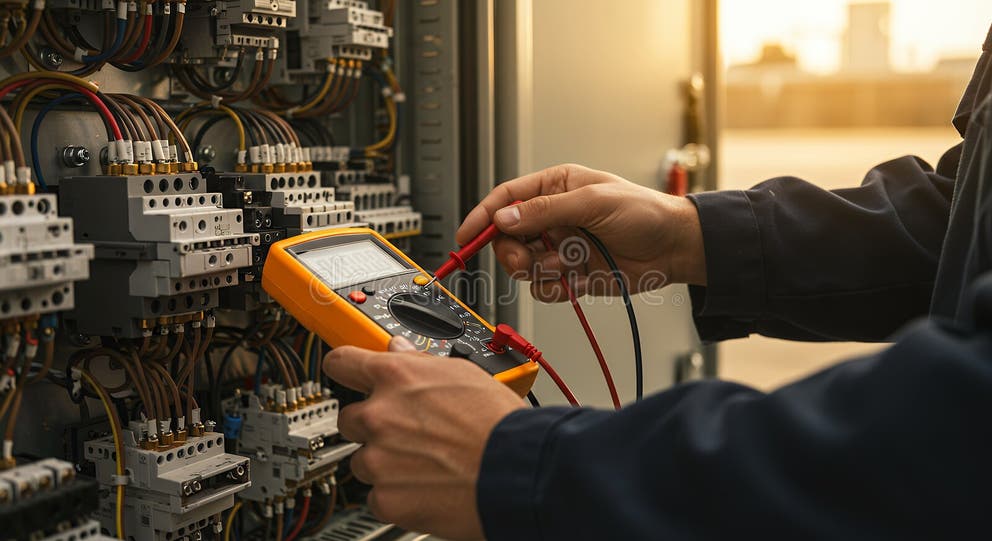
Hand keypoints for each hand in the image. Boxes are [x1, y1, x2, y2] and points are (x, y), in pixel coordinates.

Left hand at [323, 336, 525, 539]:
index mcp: (396, 378)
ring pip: (364, 460)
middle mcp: (379, 416)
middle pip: (350, 418)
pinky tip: (426, 486)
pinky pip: (377, 496)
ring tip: (425, 463)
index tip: (345, 372)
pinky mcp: (386, 498)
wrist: (516, 471)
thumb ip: (421, 363)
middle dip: (373, 425)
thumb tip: (400, 350)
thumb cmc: (499, 423)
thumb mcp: (464, 374)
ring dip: (385, 462)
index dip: (343, 367)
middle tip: (407, 432)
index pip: (342, 362)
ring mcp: (379, 459)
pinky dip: (397, 494)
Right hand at [457, 164, 705, 301]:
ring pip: (522, 266)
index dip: (482, 217)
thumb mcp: (592, 202)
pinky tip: (579, 276)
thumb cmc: (644, 212)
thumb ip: (544, 211)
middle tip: (527, 259)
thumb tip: (504, 218)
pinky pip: (543, 288)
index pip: (506, 200)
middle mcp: (552, 218)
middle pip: (507, 238)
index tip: (466, 236)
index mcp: (554, 188)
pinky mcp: (569, 274)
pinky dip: (556, 286)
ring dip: (540, 270)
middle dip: (513, 252)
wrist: (675, 249)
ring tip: (567, 264)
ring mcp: (559, 247)